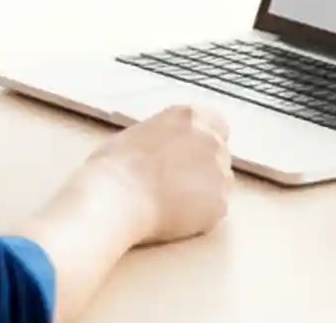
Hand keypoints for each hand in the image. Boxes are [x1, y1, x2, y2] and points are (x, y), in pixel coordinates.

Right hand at [88, 105, 233, 245]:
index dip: (202, 142)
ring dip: (204, 190)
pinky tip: (174, 217)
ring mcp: (220, 172)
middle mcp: (211, 140)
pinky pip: (214, 209)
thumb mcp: (139, 135)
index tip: (189, 155)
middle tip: (177, 183)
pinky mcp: (220, 203)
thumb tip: (165, 151)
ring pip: (220, 182)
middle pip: (219, 154)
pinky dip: (200, 216)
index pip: (216, 124)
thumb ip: (164, 138)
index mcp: (190, 117)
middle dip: (204, 167)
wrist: (116, 198)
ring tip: (171, 204)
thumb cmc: (114, 166)